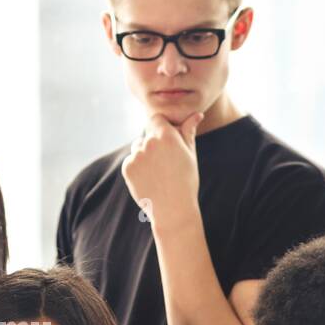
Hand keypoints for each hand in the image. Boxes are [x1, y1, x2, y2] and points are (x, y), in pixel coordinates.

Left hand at [120, 111, 202, 230]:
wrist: (173, 209)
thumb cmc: (186, 180)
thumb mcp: (190, 154)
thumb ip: (188, 131)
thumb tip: (196, 114)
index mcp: (167, 136)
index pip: (156, 119)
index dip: (161, 128)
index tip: (167, 140)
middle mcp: (149, 142)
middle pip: (146, 135)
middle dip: (153, 144)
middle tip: (165, 163)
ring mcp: (136, 155)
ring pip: (137, 148)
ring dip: (144, 155)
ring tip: (157, 173)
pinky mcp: (127, 168)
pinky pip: (130, 161)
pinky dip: (137, 168)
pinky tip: (149, 179)